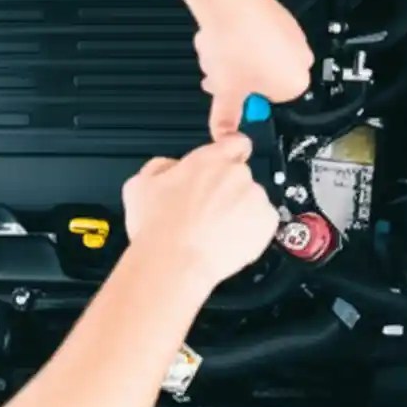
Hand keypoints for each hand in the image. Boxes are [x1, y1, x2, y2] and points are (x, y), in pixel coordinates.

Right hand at [121, 135, 278, 287]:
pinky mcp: (266, 224)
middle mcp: (237, 174)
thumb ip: (162, 166)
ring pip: (251, 200)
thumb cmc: (157, 228)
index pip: (235, 142)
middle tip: (204, 211)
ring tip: (212, 231)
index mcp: (210, 159)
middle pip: (239, 176)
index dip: (229, 154)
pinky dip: (250, 231)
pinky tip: (225, 241)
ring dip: (238, 211)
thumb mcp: (140, 184)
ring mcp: (255, 198)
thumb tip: (170, 168)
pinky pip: (262, 222)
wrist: (173, 264)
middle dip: (225, 190)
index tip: (224, 165)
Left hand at [193, 0, 312, 138]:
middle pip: (265, 79)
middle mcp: (302, 60)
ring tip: (221, 52)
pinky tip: (228, 35)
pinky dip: (246, 38)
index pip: (268, 101)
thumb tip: (224, 135)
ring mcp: (294, 36)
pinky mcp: (283, 17)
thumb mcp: (225, 92)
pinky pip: (263, 36)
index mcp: (295, 84)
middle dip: (239, 78)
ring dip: (240, 59)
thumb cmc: (233, 44)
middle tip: (221, 73)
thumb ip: (225, 119)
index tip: (231, 91)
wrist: (227, 3)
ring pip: (262, 58)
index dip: (245, 96)